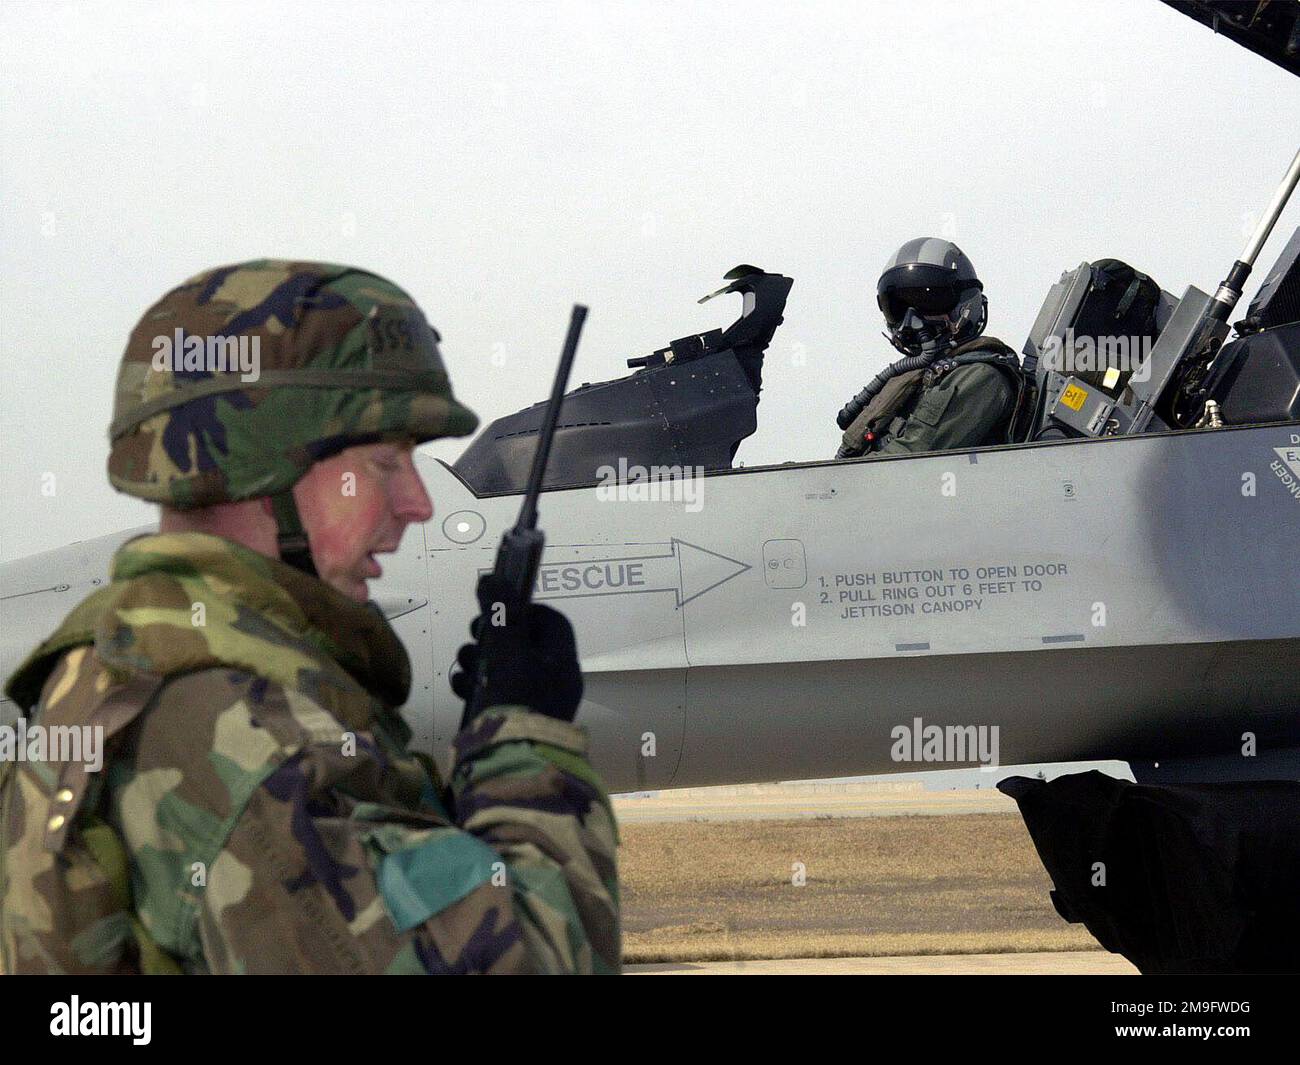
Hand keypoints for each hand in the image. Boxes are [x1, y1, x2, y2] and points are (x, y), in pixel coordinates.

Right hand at [450, 573, 583, 724]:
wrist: (511, 769)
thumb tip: (491, 576)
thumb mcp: (509, 653)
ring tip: (465, 662)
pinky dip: (475, 684)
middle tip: (474, 633)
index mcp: (562, 662)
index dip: (523, 608)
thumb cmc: (518, 703)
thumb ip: (501, 615)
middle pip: (521, 642)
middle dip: (493, 634)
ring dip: (479, 658)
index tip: (497, 607)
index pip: (550, 621)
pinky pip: (492, 692)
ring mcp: (531, 702)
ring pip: (502, 666)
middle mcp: (552, 680)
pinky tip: (461, 686)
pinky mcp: (509, 720)